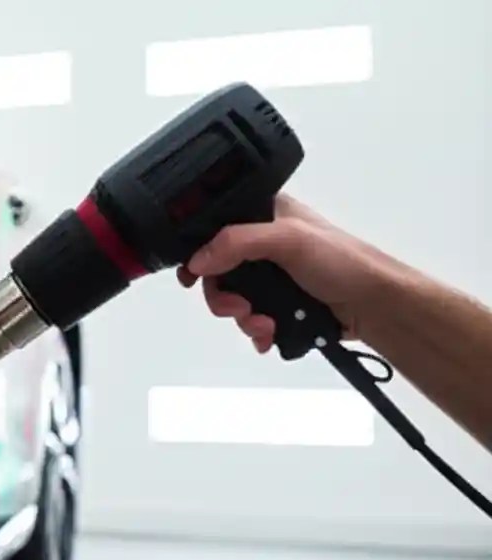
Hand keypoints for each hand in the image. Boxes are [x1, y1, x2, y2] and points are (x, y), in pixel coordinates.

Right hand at [177, 194, 400, 352]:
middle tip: (238, 308)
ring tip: (264, 325)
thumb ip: (238, 243)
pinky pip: (250, 319)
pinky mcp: (279, 303)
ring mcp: (271, 275)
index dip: (198, 252)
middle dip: (223, 296)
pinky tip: (268, 334)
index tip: (193, 277)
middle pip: (218, 271)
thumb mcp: (288, 240)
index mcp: (265, 214)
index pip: (214, 228)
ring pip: (232, 299)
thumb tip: (197, 261)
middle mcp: (264, 242)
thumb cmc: (343, 263)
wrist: (376, 306)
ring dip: (242, 318)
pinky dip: (254, 330)